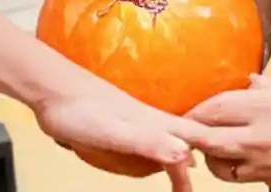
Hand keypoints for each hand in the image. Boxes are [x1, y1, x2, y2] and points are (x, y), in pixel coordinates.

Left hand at [33, 73, 207, 191]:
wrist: (51, 89)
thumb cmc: (81, 110)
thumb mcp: (117, 132)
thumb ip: (150, 142)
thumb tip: (185, 155)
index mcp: (155, 123)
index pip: (192, 139)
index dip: (210, 152)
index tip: (219, 170)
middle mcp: (150, 121)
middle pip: (183, 140)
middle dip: (194, 160)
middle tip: (191, 188)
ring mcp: (134, 122)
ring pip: (165, 140)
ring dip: (177, 157)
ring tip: (181, 175)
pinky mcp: (118, 126)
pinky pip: (145, 143)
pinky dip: (153, 153)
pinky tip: (145, 156)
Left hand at [184, 73, 270, 190]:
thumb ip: (267, 86)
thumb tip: (246, 84)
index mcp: (265, 108)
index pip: (212, 111)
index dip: (194, 112)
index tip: (185, 112)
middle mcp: (262, 139)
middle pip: (207, 142)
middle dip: (189, 137)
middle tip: (179, 134)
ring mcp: (270, 167)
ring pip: (223, 169)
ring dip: (214, 157)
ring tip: (218, 145)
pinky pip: (250, 178)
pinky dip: (244, 168)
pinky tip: (252, 155)